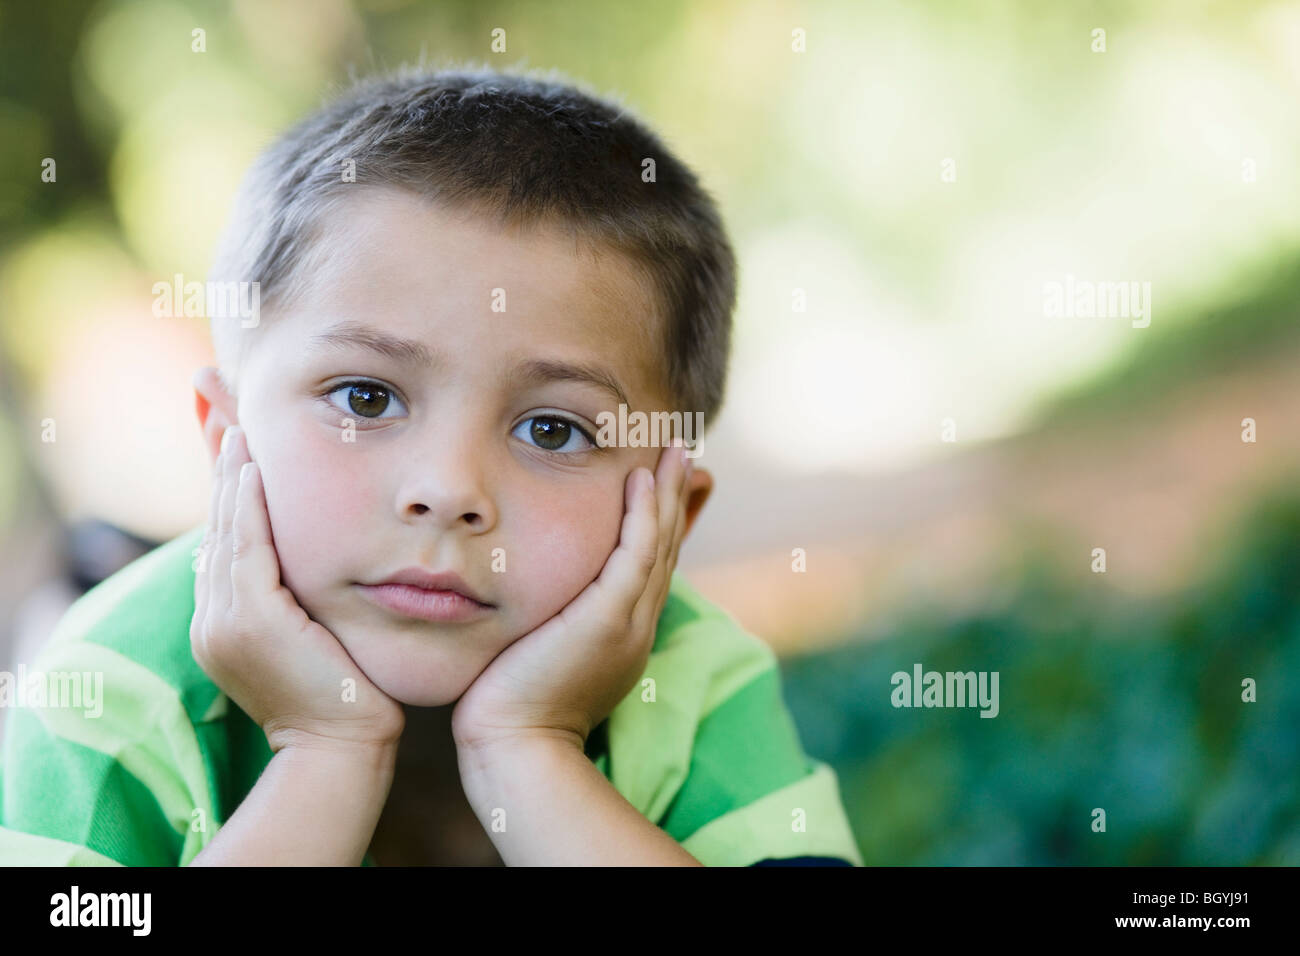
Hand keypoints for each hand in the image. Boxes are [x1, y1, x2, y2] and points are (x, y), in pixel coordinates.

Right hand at [191, 425, 405, 753]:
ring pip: (226, 531)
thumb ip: (301, 597)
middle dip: (218, 464)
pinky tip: (255, 469)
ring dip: (232, 474)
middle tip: (218, 407)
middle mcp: (213, 618)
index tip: (232, 434)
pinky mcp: (250, 621)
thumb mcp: (314, 636)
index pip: (225, 538)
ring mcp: (224, 621)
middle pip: (216, 524)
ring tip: (239, 425)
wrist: (341, 749)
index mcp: (225, 621)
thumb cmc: (345, 696)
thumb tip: (318, 556)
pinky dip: (248, 507)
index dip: (227, 486)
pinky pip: (245, 549)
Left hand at [451, 441, 693, 753]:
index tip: (662, 485)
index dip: (661, 524)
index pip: (650, 567)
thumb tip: (536, 595)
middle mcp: (635, 624)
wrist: (514, 744)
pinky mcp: (608, 619)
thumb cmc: (511, 703)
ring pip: (657, 545)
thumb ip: (549, 619)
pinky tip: (642, 479)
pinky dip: (643, 515)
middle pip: (665, 549)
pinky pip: (635, 555)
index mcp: (623, 633)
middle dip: (674, 499)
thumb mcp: (540, 651)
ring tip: (672, 451)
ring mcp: (628, 622)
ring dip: (667, 494)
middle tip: (681, 454)